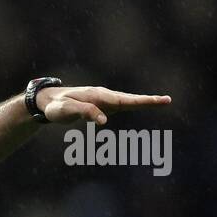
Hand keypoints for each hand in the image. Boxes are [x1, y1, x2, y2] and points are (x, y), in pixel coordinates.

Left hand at [37, 85, 171, 125]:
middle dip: (148, 100)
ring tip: (163, 101)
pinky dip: (134, 104)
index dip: (141, 102)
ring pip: (127, 101)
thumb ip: (85, 112)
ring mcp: (104, 99)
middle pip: (130, 99)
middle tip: (168, 100)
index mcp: (98, 96)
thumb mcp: (66, 110)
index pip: (123, 100)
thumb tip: (104, 121)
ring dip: (144, 102)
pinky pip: (121, 106)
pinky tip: (145, 104)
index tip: (158, 101)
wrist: (48, 101)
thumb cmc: (56, 106)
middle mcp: (104, 95)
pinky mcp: (102, 105)